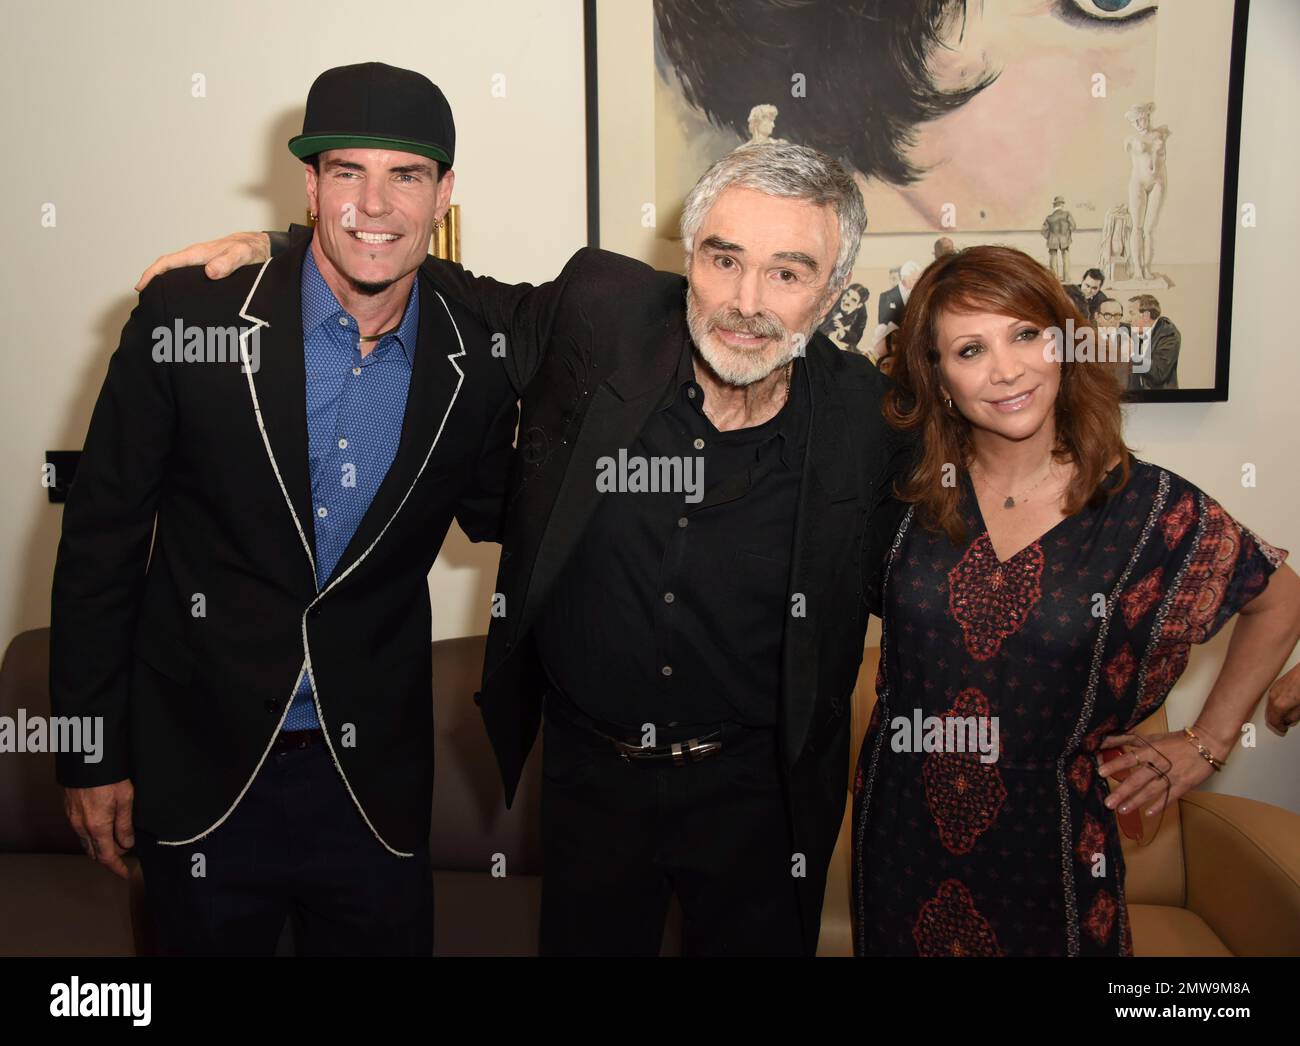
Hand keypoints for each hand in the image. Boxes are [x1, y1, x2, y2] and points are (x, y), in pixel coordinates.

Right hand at [64, 780, 134, 878]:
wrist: (86, 757)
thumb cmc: (108, 775)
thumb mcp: (126, 799)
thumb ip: (124, 824)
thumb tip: (127, 844)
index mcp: (97, 826)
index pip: (106, 856)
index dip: (116, 867)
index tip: (124, 873)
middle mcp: (81, 826)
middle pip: (93, 852)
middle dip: (108, 857)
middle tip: (122, 855)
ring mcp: (72, 818)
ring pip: (85, 842)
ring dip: (99, 846)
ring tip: (114, 842)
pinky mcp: (69, 809)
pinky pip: (79, 830)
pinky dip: (91, 835)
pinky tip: (100, 828)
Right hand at [135, 231, 270, 291]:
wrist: (260, 245)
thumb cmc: (251, 249)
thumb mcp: (243, 254)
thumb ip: (228, 262)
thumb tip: (210, 272)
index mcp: (199, 254)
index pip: (168, 262)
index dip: (152, 273)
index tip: (140, 287)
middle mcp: (196, 259)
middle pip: (167, 270)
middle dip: (153, 283)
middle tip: (146, 303)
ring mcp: (201, 265)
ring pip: (177, 275)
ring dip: (165, 287)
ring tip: (160, 305)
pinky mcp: (208, 271)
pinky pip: (188, 280)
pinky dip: (179, 288)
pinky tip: (182, 302)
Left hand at [1096, 730, 1218, 817]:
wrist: (1206, 744)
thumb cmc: (1176, 740)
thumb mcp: (1151, 737)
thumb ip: (1128, 739)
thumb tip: (1105, 740)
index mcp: (1151, 750)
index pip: (1129, 758)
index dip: (1115, 765)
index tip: (1101, 772)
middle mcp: (1160, 764)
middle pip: (1138, 779)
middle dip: (1122, 792)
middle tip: (1108, 802)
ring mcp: (1172, 776)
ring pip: (1151, 791)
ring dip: (1136, 802)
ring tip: (1122, 810)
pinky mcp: (1184, 785)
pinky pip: (1170, 797)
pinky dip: (1159, 805)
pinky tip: (1148, 813)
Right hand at [1266, 662, 1299, 735]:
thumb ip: (1293, 717)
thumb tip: (1289, 720)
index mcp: (1279, 705)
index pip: (1273, 722)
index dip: (1279, 728)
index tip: (1283, 730)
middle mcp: (1273, 697)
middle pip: (1269, 714)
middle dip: (1276, 721)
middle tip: (1283, 725)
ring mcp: (1273, 689)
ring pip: (1270, 705)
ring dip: (1276, 712)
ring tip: (1285, 715)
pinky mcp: (1276, 684)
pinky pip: (1272, 698)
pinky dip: (1276, 704)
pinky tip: (1284, 705)